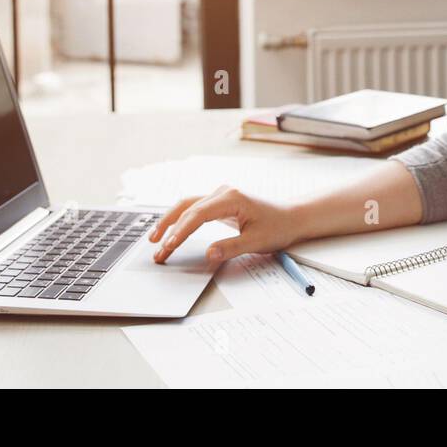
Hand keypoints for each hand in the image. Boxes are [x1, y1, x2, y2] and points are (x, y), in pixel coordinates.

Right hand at [149, 185, 297, 263]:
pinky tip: (170, 230)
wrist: (293, 216)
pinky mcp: (220, 201)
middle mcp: (223, 192)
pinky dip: (180, 219)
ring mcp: (220, 195)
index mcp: (231, 198)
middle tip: (156, 249)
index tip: (169, 247)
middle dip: (169, 228)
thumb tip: (208, 254)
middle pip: (186, 207)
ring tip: (154, 240)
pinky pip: (194, 208)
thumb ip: (231, 248)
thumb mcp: (257, 241)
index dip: (180, 231)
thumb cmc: (279, 227)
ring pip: (187, 205)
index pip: (197, 215)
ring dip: (170, 221)